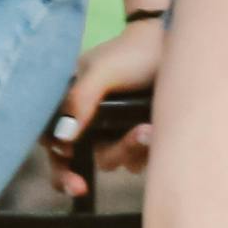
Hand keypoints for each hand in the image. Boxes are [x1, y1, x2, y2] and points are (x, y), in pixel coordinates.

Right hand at [45, 17, 161, 196]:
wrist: (173, 42)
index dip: (61, 168)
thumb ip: (79, 101)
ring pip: (117, 158)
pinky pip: (139, 155)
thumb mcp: (102, 72)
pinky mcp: (138, 131)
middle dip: (111, 152)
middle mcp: (90, 116)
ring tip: (148, 128)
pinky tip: (155, 127)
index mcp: (70, 100)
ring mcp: (114, 125)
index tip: (76, 184)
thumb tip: (61, 139)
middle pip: (88, 156)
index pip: (53, 140)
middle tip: (126, 154)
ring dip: (131, 147)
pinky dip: (146, 146)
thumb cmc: (133, 52)